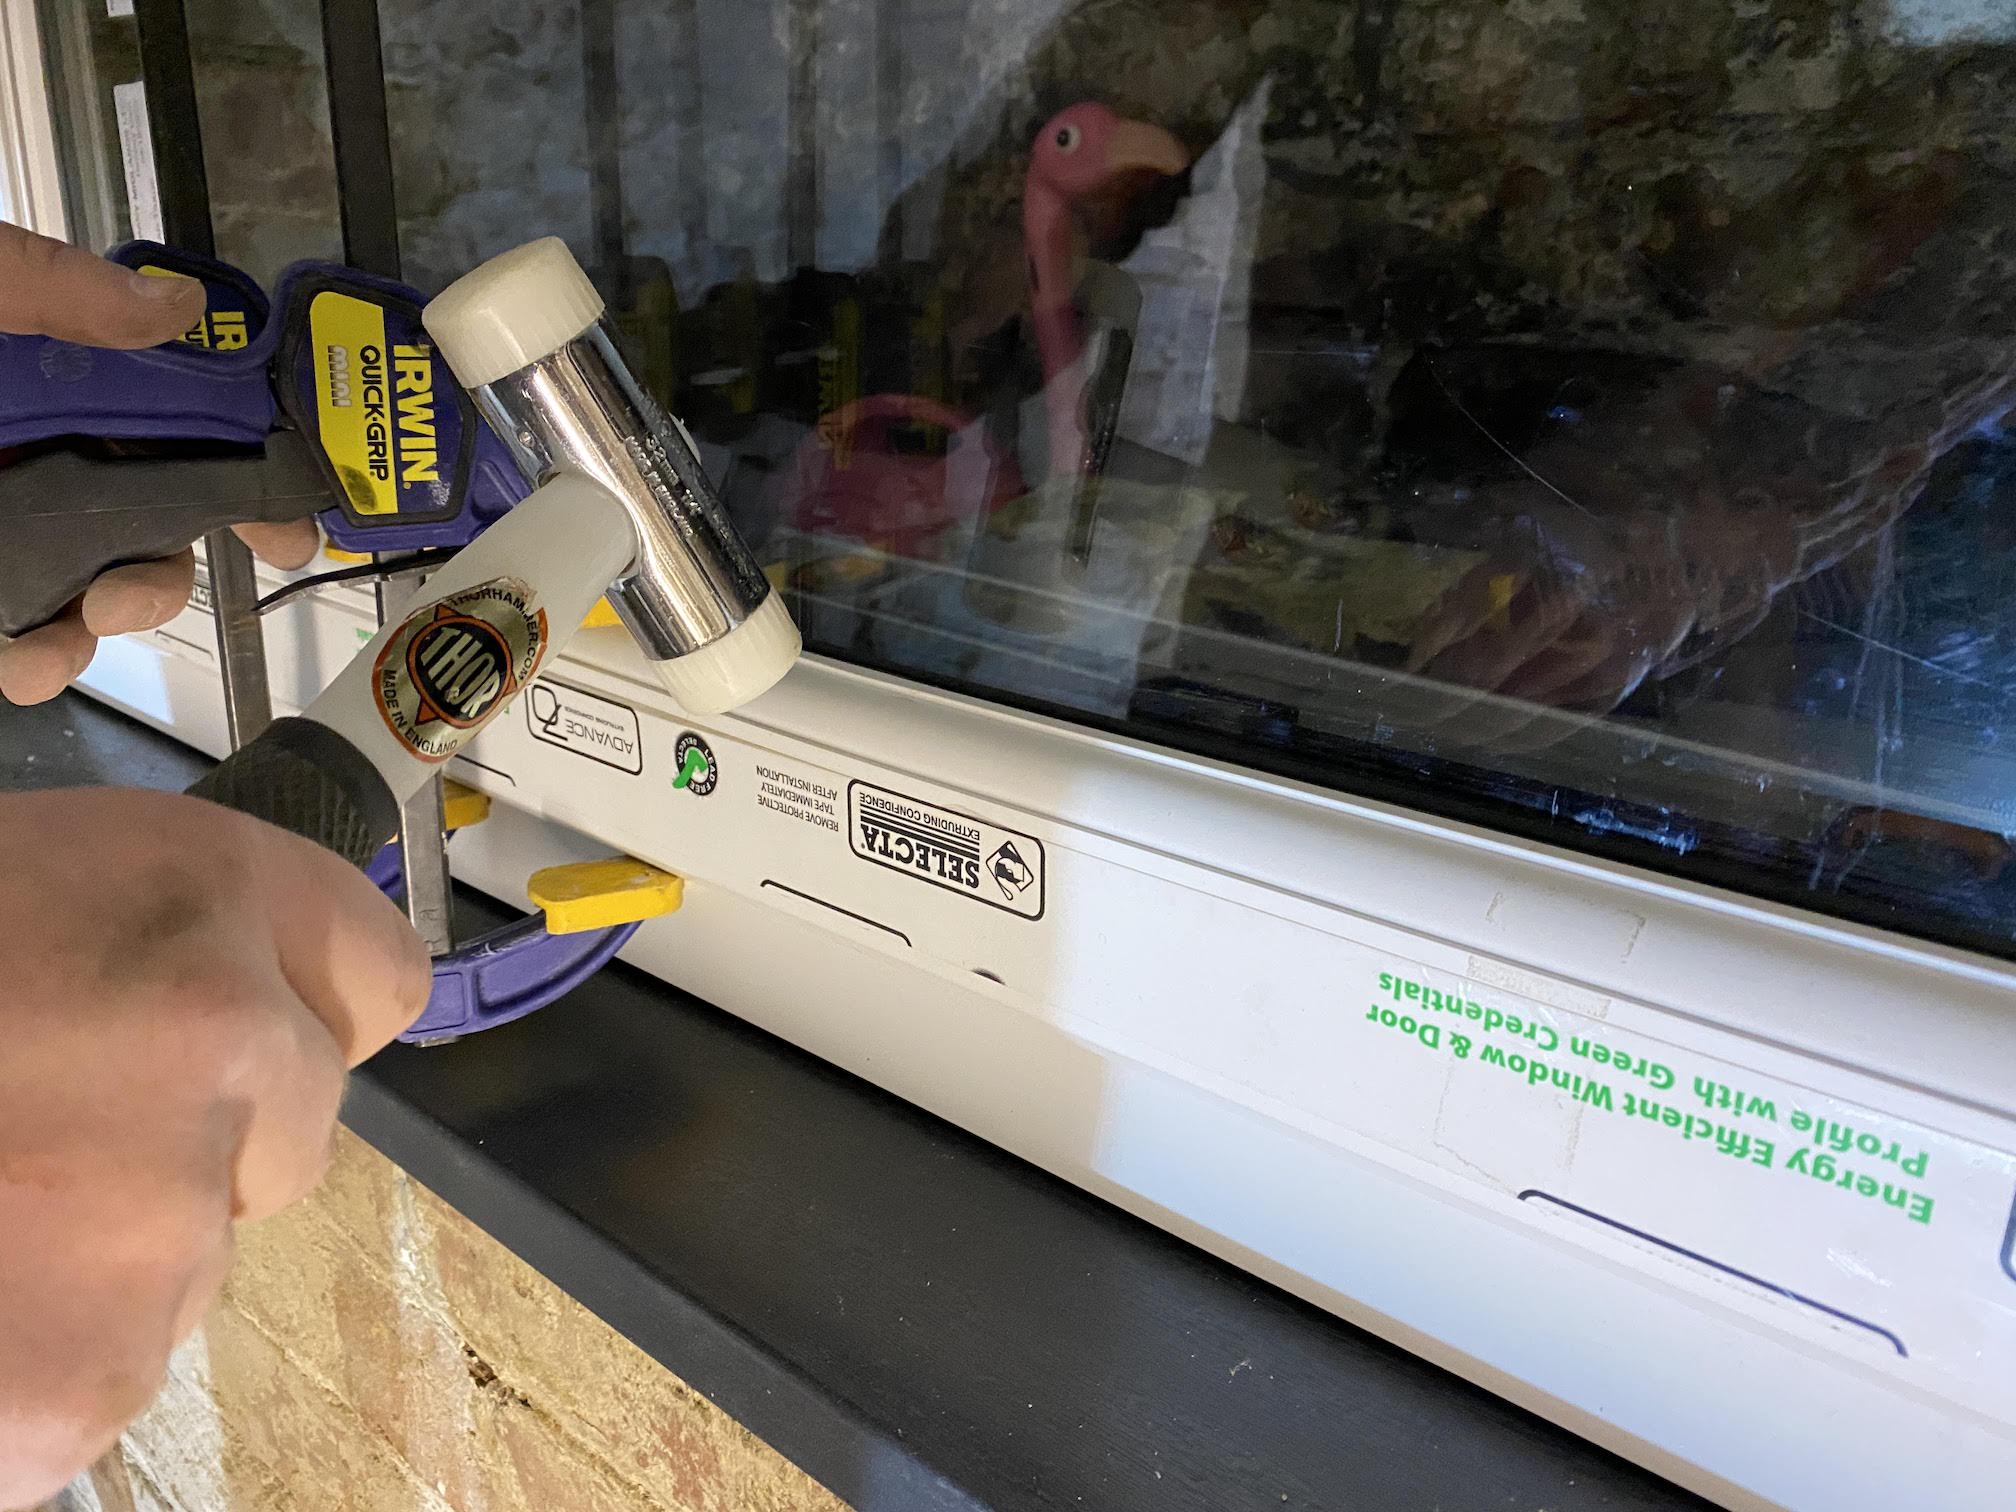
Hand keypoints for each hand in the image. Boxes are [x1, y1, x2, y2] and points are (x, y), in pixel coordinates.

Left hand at [0, 224, 319, 705]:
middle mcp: (22, 453)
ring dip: (125, 610)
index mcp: (30, 376)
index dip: (240, 452)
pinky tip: (31, 658)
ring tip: (95, 618)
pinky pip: (18, 639)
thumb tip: (177, 308)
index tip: (299, 498)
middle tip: (257, 557)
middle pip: (145, 509)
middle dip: (193, 546)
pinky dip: (39, 660)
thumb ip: (49, 287)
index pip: (157, 410)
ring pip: (91, 584)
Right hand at [0, 788, 428, 1503]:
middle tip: (17, 1136)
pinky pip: (94, 1378)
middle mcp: (230, 1044)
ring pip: (188, 1261)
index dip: (298, 1014)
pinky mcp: (81, 1383)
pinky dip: (19, 1368)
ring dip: (91, 1255)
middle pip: (289, 1134)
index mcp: (198, 893)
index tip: (236, 1043)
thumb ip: (132, 955)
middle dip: (182, 1147)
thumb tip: (217, 1027)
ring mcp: (164, 1225)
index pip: (374, 978)